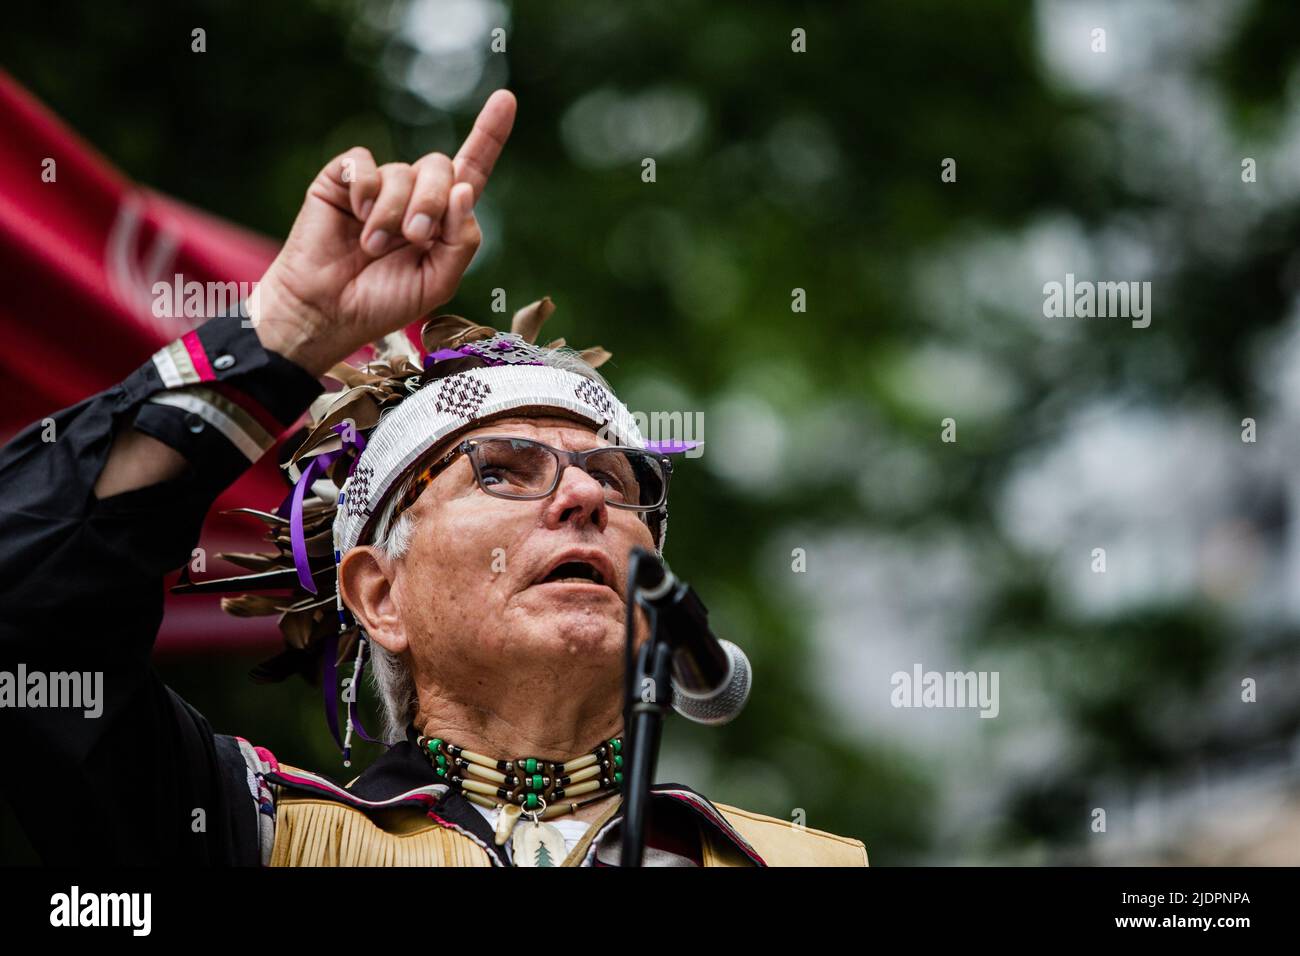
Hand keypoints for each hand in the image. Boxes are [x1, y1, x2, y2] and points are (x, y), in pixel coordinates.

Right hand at [250, 89, 516, 375]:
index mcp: (442, 220)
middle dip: (433, 202)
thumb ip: (462, 240)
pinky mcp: (343, 180)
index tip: (505, 99)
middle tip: (415, 237)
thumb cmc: (382, 301)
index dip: (489, 135)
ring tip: (373, 246)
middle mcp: (413, 196)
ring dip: (393, 212)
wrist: (327, 310)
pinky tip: (354, 216)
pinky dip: (365, 190)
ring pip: (404, 170)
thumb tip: (466, 189)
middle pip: (442, 167)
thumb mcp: (438, 281)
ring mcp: (378, 186)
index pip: (471, 171)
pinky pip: (364, 163)